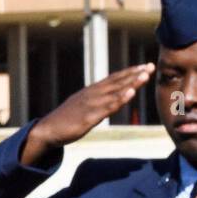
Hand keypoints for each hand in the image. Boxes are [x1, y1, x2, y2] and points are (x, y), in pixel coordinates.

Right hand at [22, 64, 152, 166]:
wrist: (45, 131)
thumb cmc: (64, 121)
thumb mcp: (82, 108)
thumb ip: (96, 103)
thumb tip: (109, 102)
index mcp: (90, 92)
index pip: (113, 79)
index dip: (129, 72)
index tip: (143, 66)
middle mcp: (92, 95)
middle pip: (116, 82)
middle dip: (134, 74)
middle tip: (150, 66)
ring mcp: (90, 105)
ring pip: (114, 92)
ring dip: (131, 82)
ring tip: (144, 75)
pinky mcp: (88, 117)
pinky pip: (107, 107)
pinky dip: (120, 99)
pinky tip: (130, 93)